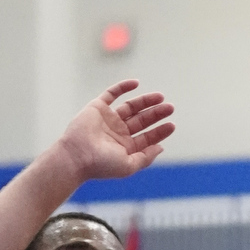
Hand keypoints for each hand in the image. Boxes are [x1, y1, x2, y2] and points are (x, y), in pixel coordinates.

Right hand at [55, 80, 174, 181]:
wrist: (77, 156)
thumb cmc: (102, 164)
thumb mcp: (129, 165)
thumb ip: (146, 157)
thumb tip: (161, 148)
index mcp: (126, 147)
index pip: (147, 137)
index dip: (160, 131)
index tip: (172, 125)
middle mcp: (118, 133)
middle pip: (142, 120)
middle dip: (156, 114)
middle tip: (170, 107)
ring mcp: (108, 119)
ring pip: (131, 107)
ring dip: (145, 101)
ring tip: (161, 97)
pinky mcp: (97, 108)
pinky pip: (111, 94)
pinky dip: (123, 87)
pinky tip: (136, 83)